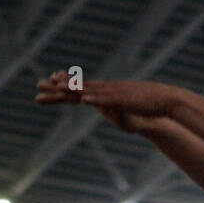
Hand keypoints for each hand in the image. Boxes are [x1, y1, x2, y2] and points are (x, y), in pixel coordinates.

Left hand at [35, 73, 176, 129]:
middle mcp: (105, 90)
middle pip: (76, 88)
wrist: (166, 102)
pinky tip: (84, 98)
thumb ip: (117, 116)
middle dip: (56, 87)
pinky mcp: (124, 98)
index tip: (45, 86)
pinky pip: (106, 99)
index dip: (61, 89)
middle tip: (37, 85)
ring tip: (54, 85)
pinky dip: (95, 98)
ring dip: (71, 88)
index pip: (78, 91)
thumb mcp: (128, 116)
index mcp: (104, 94)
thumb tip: (112, 118)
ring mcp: (113, 93)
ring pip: (88, 89)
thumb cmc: (149, 111)